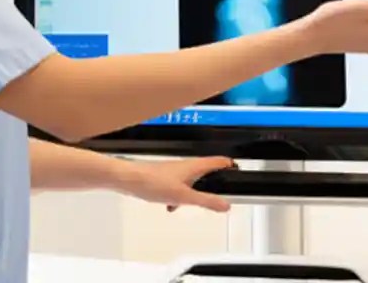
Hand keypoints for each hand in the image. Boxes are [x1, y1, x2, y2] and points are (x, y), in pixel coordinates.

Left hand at [116, 156, 235, 212]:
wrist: (129, 179)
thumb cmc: (153, 183)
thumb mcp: (184, 197)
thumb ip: (206, 201)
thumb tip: (226, 205)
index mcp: (194, 166)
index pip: (218, 161)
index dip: (230, 165)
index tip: (238, 170)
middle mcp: (185, 166)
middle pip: (206, 171)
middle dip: (213, 181)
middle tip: (221, 188)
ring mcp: (174, 171)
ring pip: (191, 180)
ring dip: (195, 191)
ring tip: (193, 203)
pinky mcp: (164, 177)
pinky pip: (178, 186)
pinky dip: (179, 196)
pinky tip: (171, 205)